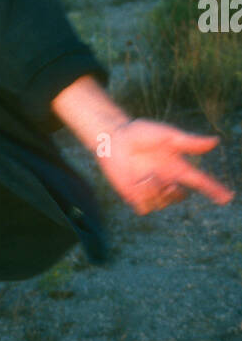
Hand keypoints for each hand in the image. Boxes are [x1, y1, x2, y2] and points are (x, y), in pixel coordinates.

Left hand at [100, 118, 234, 214]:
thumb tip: (215, 141)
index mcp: (177, 167)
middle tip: (166, 181)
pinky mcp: (134, 196)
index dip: (215, 190)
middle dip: (174, 192)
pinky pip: (144, 208)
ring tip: (144, 175)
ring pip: (161, 203)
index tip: (227, 197)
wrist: (114, 138)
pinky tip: (135, 182)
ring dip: (154, 191)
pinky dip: (142, 198)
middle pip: (180, 197)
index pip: (201, 182)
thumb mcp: (167, 135)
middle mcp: (166, 180)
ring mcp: (150, 190)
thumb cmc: (141, 133)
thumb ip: (189, 142)